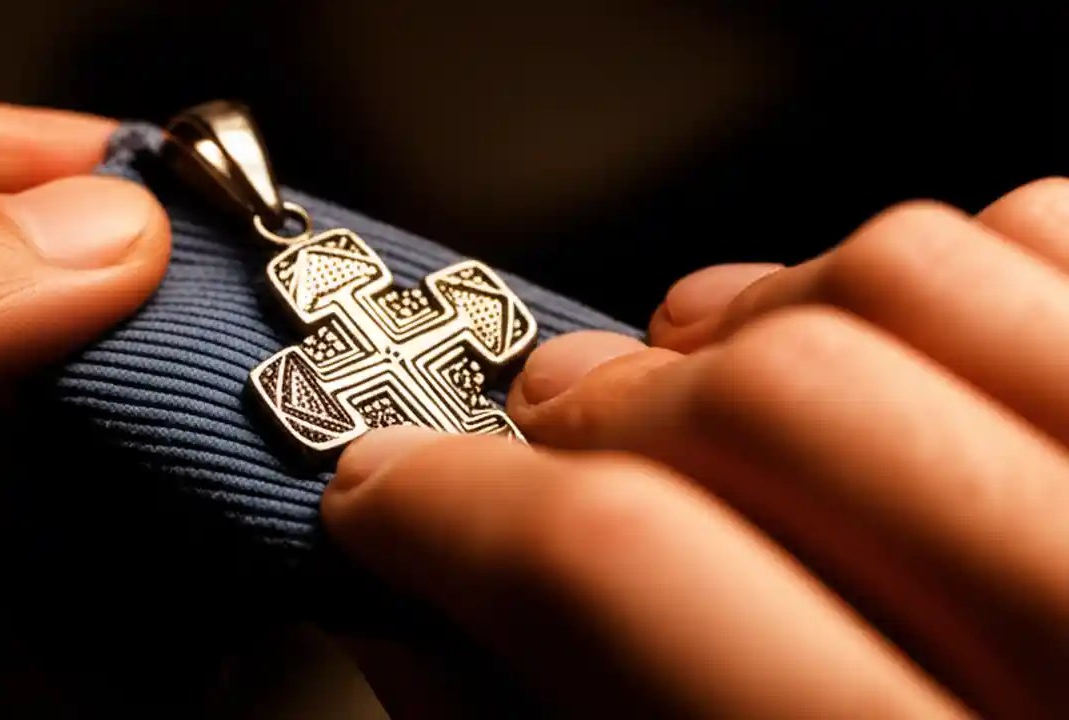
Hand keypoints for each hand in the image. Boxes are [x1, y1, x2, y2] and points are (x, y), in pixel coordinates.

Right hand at [324, 180, 1068, 716]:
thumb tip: (416, 612)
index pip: (622, 576)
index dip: (452, 511)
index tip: (387, 490)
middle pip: (764, 401)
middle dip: (592, 410)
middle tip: (542, 440)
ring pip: (904, 276)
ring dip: (749, 317)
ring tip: (702, 381)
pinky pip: (1045, 239)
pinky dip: (922, 266)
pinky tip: (869, 344)